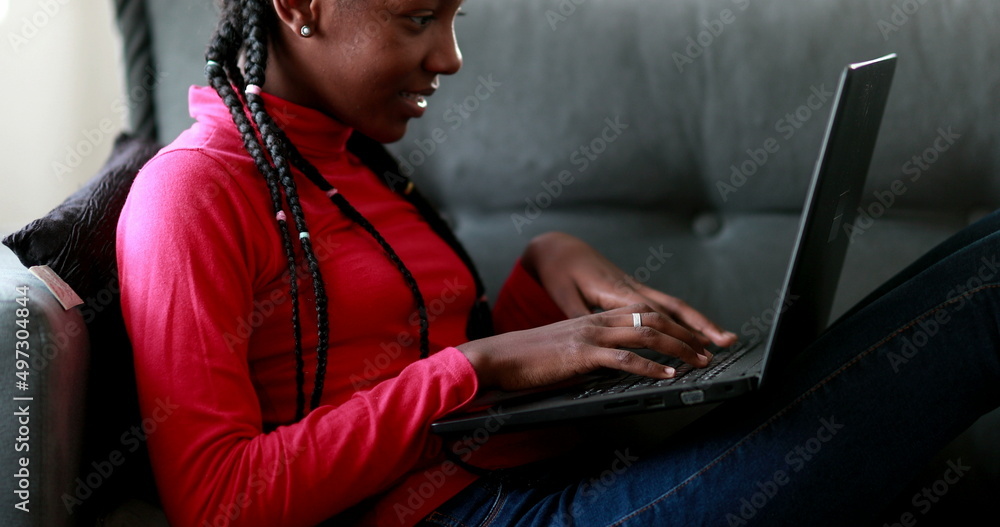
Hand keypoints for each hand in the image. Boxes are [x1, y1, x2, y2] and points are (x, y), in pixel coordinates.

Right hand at [458, 304, 713, 390]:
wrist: (497, 357)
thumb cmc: (527, 358)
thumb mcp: (566, 349)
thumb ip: (592, 352)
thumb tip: (614, 366)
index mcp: (594, 318)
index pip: (643, 313)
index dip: (673, 324)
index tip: (694, 338)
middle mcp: (596, 321)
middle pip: (652, 319)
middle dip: (685, 334)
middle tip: (708, 350)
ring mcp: (590, 335)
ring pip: (646, 334)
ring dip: (677, 348)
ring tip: (698, 361)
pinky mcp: (582, 354)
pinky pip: (624, 359)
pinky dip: (651, 367)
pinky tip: (667, 375)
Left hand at [521, 232, 736, 348]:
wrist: (560, 248)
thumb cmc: (561, 272)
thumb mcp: (564, 296)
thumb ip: (581, 316)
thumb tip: (594, 336)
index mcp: (616, 291)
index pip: (653, 314)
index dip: (675, 331)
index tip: (693, 347)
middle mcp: (632, 287)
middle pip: (674, 308)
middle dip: (701, 326)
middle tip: (724, 343)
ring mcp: (636, 287)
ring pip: (674, 305)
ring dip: (699, 322)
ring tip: (722, 339)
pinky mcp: (633, 288)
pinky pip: (665, 303)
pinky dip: (684, 317)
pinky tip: (695, 331)